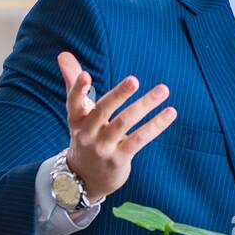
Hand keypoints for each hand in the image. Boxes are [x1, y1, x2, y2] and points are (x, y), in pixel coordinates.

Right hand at [58, 50, 175, 199]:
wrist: (84, 180)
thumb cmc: (86, 138)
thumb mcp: (77, 114)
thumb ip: (73, 83)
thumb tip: (64, 54)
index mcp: (77, 119)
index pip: (74, 102)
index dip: (79, 89)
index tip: (85, 75)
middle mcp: (87, 133)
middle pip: (102, 111)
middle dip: (118, 95)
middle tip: (134, 80)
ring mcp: (103, 148)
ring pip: (124, 123)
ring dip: (144, 105)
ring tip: (162, 90)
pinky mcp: (118, 159)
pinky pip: (139, 139)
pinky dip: (155, 125)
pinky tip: (170, 113)